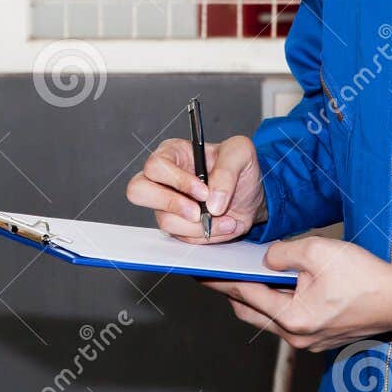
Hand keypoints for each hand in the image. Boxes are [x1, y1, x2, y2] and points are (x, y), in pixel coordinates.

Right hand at [126, 133, 266, 242]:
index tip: (203, 191)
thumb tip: (212, 202)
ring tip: (225, 219)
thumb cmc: (241, 168)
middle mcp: (164, 179)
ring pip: (164, 221)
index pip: (156, 166)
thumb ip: (227, 171)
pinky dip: (206, 235)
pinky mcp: (178, 226)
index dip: (176, 180)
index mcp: (173, 153)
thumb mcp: (241, 153)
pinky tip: (224, 225)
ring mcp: (167, 205)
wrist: (253, 196)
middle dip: (170, 204)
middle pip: (138, 191)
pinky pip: (182, 238)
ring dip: (198, 226)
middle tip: (198, 212)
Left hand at [202, 236, 391, 351]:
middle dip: (231, 292)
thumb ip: (283, 253)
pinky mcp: (321, 337)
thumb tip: (265, 259)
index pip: (244, 295)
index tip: (201, 271)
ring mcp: (309, 341)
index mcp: (292, 317)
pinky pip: (287, 320)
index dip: (220, 280)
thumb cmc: (365, 276)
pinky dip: (276, 303)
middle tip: (214, 273)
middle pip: (250, 313)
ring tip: (241, 274)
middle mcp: (297, 336)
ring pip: (268, 319)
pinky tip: (275, 284)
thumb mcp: (319, 251)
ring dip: (254, 298)